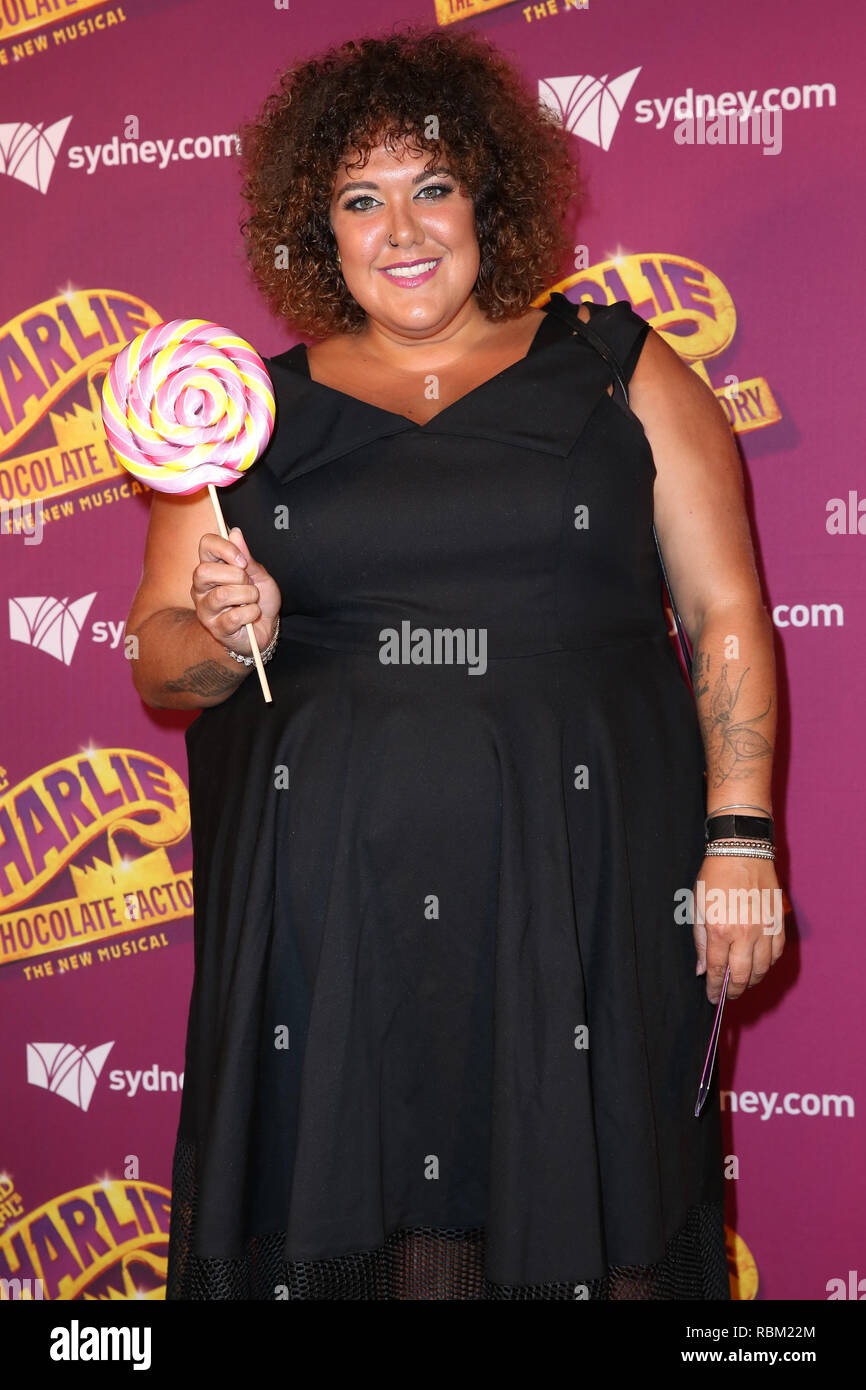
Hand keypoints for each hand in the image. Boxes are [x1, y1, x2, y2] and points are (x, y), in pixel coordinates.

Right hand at [190, 525, 281, 655]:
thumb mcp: (259, 575)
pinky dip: (251, 613)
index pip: (205, 545)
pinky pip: (234, 616)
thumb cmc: (258, 599)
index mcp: (211, 567)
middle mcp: (201, 587)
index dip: (225, 548)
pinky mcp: (215, 628)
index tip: (243, 561)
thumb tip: (234, 533)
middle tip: (248, 583)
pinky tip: (252, 615)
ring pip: (221, 595)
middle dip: (235, 575)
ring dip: (247, 595)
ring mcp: (205, 608)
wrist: (267, 627)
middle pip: (203, 571)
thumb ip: (247, 557)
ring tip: (253, 600)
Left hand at [692, 854, 785, 1002]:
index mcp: (720, 930)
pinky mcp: (778, 922)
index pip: (717, 970)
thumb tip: (702, 970)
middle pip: (743, 976)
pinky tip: (760, 966)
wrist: (742, 851)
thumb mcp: (697, 907)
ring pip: (762, 968)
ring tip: (743, 984)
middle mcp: (744, 934)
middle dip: (734, 991)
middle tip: (728, 996)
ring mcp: (765, 929)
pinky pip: (776, 953)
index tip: (712, 997)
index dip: (714, 988)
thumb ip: (700, 941)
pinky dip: (768, 965)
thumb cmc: (714, 876)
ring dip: (752, 981)